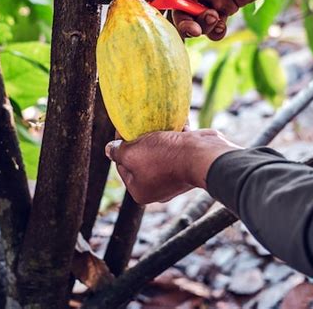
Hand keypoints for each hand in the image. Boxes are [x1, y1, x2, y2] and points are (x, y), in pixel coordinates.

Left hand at [105, 129, 240, 204]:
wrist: (202, 155)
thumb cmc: (165, 156)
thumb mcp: (133, 152)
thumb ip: (118, 151)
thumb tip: (110, 149)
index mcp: (140, 191)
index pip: (122, 165)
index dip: (121, 145)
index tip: (124, 127)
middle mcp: (157, 188)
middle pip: (142, 159)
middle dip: (141, 141)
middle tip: (140, 124)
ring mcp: (174, 177)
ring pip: (160, 153)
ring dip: (159, 137)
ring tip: (158, 122)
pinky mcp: (188, 165)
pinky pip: (177, 149)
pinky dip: (176, 137)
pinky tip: (176, 125)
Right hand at [174, 0, 281, 39]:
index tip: (171, 4)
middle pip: (178, 6)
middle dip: (182, 20)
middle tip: (193, 28)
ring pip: (194, 19)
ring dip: (199, 26)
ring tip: (214, 18)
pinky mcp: (224, 8)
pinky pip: (214, 25)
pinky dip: (214, 31)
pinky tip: (221, 26)